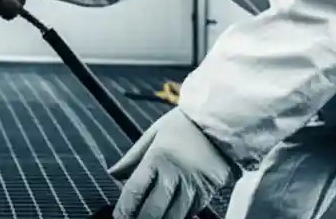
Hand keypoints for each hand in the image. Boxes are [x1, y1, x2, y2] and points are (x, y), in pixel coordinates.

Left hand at [108, 108, 233, 218]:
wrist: (223, 125)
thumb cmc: (184, 126)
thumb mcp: (154, 134)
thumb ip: (132, 157)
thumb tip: (112, 174)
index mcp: (157, 159)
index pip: (135, 190)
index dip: (125, 208)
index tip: (118, 216)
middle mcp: (174, 176)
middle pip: (153, 210)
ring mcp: (192, 188)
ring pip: (172, 216)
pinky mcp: (206, 194)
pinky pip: (189, 213)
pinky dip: (177, 217)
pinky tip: (167, 217)